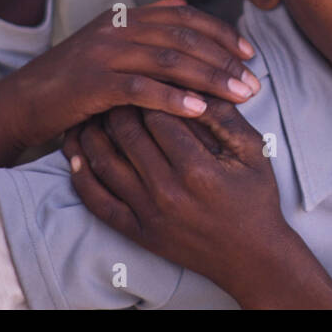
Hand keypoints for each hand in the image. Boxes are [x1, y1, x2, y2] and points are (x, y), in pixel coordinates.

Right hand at [0, 0, 258, 151]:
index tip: (248, 53)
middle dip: (224, 59)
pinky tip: (199, 110)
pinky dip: (174, 98)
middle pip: (184, 38)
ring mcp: (104, 53)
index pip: (185, 17)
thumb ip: (145, 28)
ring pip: (170, 60)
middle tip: (254, 82)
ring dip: (210, 78)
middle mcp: (117, 28)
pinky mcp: (92, 82)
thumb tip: (185, 9)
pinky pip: (141, 88)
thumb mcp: (109, 44)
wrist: (22, 102)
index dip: (221, 33)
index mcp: (125, 17)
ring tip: (240, 95)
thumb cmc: (73, 80)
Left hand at [65, 101, 331, 307]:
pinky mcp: (137, 233)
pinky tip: (75, 155)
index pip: (158, 114)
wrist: (252, 257)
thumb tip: (196, 80)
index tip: (145, 74)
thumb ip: (224, 116)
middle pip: (126, 133)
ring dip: (92, 133)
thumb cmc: (256, 198)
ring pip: (104, 163)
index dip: (149, 88)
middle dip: (118, 103)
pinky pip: (97, 202)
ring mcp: (148, 214)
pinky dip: (80, 177)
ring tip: (91, 111)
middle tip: (115, 85)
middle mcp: (167, 191)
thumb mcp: (253, 152)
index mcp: (197, 168)